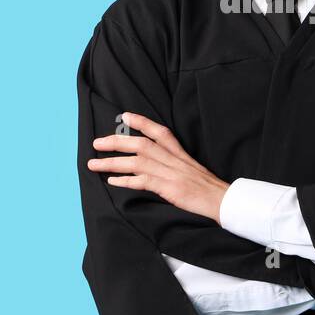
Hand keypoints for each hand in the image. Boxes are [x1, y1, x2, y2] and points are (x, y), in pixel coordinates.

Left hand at [87, 111, 228, 222]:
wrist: (221, 199)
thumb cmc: (206, 186)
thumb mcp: (190, 167)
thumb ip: (174, 161)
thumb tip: (153, 162)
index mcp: (178, 152)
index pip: (158, 131)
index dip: (141, 121)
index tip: (125, 116)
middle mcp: (172, 158)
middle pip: (140, 144)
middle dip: (116, 142)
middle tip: (97, 143)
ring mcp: (170, 172)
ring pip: (136, 162)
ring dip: (112, 162)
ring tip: (94, 164)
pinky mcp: (169, 187)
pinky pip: (142, 181)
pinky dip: (125, 181)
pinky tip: (112, 181)